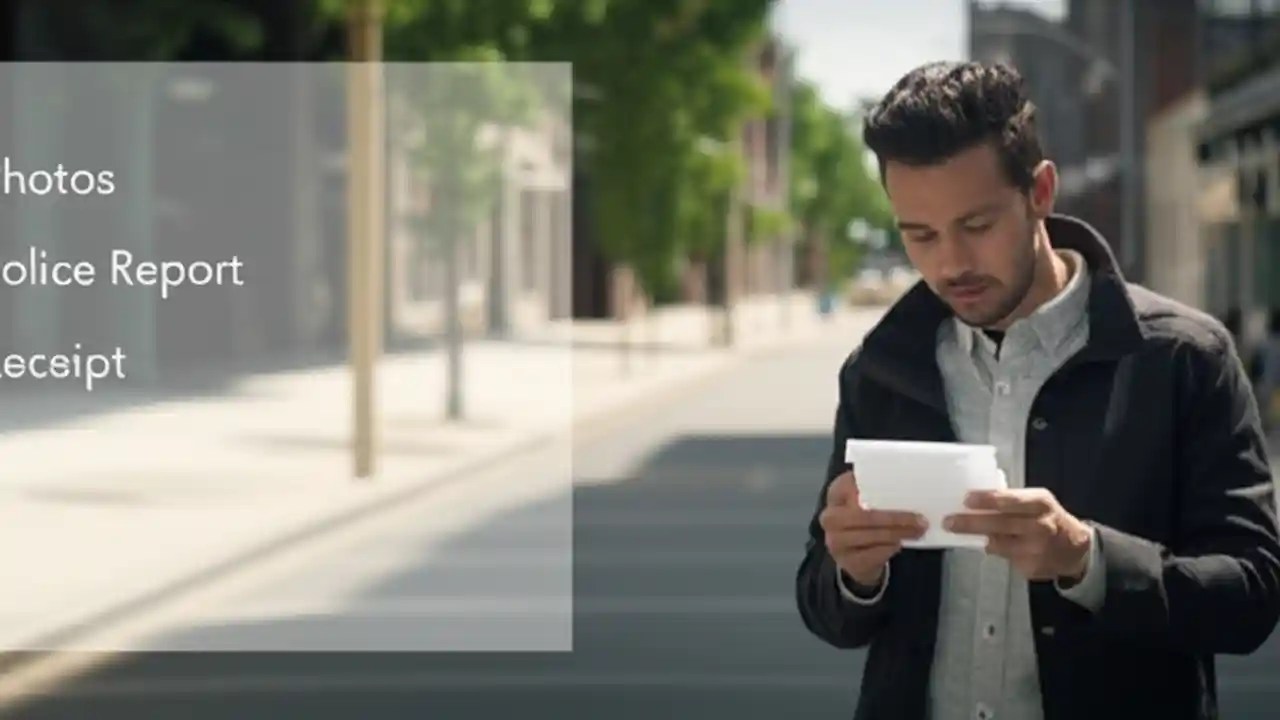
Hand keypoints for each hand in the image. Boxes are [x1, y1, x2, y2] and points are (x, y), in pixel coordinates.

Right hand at [820, 469, 928, 586]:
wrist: (854, 553)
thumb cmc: (864, 519)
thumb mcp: (867, 501)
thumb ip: (879, 492)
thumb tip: (909, 490)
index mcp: (835, 493)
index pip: (853, 485)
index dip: (875, 487)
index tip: (901, 489)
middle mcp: (830, 517)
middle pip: (865, 515)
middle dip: (895, 518)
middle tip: (920, 519)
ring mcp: (836, 541)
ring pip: (872, 535)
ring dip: (898, 533)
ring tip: (917, 531)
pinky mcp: (847, 561)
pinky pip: (874, 554)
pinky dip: (890, 548)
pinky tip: (900, 543)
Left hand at [944, 488, 1091, 581]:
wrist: (1075, 549)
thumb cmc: (1049, 518)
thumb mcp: (1037, 502)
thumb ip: (1012, 501)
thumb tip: (976, 500)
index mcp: (1040, 504)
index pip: (1010, 500)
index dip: (987, 500)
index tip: (967, 499)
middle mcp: (1039, 526)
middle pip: (999, 524)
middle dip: (970, 523)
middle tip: (949, 521)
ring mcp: (1035, 550)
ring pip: (997, 544)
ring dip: (981, 537)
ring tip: (963, 529)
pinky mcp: (1030, 568)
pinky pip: (1005, 558)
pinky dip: (998, 550)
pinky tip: (999, 545)